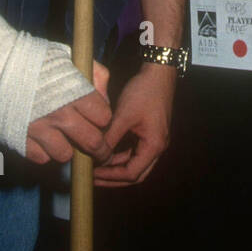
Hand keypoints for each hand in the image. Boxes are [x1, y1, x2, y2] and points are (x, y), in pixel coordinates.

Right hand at [24, 61, 112, 165]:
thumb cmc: (30, 56)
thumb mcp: (67, 55)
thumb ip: (93, 73)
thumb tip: (104, 98)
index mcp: (74, 92)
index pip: (103, 118)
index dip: (102, 118)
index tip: (97, 118)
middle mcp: (59, 113)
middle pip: (92, 143)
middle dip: (99, 147)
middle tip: (98, 149)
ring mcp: (38, 129)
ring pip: (66, 155)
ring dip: (66, 148)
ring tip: (61, 137)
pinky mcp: (19, 139)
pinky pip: (40, 158)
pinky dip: (43, 151)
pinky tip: (40, 138)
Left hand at [93, 63, 175, 186]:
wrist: (158, 72)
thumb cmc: (144, 92)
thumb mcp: (123, 115)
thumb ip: (110, 137)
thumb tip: (96, 154)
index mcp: (154, 146)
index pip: (132, 173)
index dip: (111, 176)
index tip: (93, 174)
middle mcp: (158, 147)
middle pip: (136, 174)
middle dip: (114, 178)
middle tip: (93, 178)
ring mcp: (155, 140)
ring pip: (135, 164)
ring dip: (117, 167)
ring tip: (97, 167)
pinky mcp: (150, 133)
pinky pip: (135, 151)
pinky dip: (121, 155)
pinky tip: (107, 152)